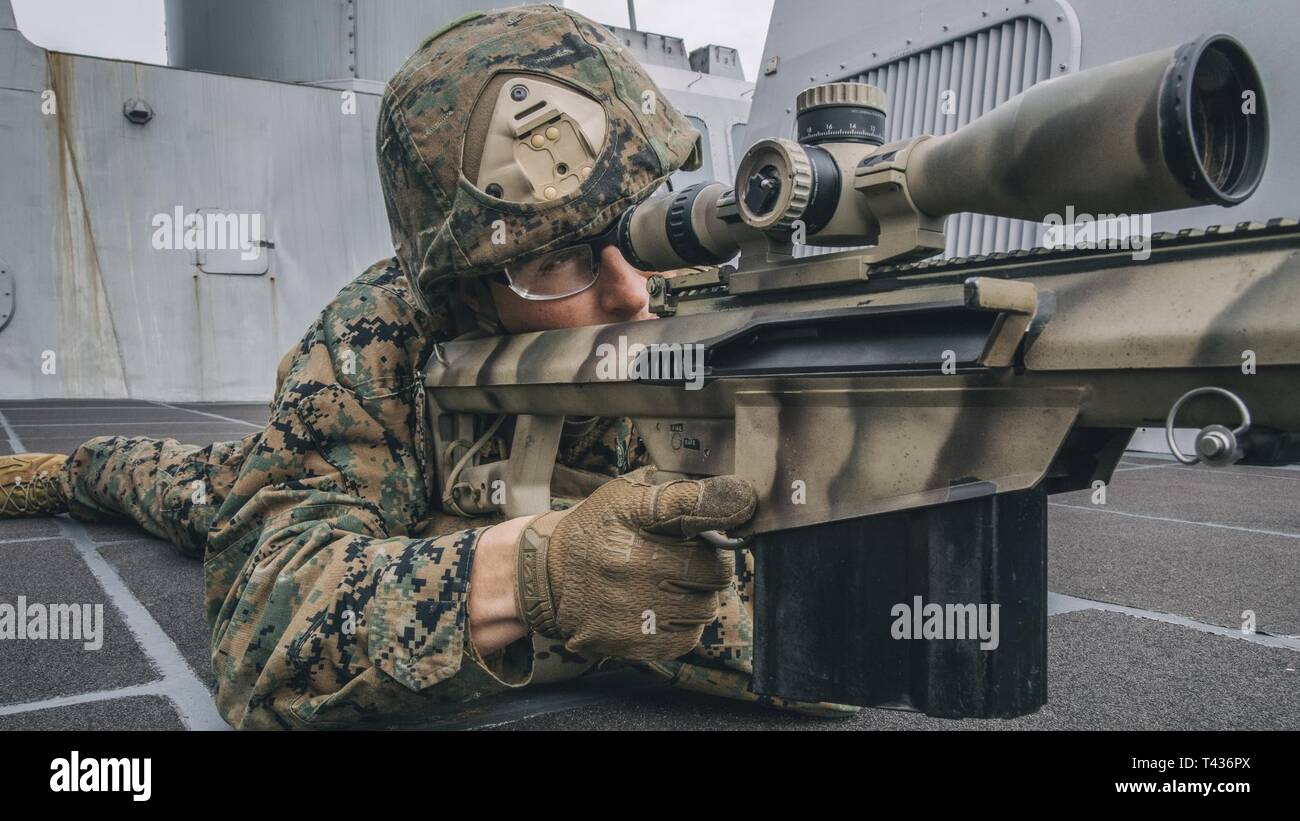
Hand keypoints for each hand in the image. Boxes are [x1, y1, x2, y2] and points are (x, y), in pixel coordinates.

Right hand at [514, 470, 755, 660]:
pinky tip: (660, 610)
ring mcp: (631, 605)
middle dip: (711, 565)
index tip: (746, 502)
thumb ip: (678, 494)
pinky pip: (689, 638)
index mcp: (632, 515)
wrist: (548, 576)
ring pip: (706, 607)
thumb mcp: (626, 496)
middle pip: (715, 569)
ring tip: (669, 587)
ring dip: (697, 598)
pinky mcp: (631, 642)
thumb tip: (737, 495)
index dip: (728, 503)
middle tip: (689, 561)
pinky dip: (683, 626)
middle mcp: (631, 561)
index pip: (693, 505)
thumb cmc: (598, 532)